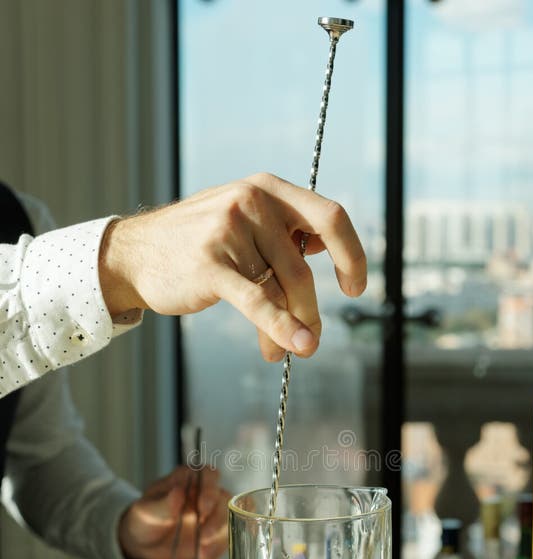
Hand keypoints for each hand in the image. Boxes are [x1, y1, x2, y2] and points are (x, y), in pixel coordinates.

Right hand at [99, 173, 366, 361]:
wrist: (135, 252)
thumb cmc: (197, 244)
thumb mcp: (244, 223)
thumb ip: (284, 238)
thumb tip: (329, 263)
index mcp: (269, 189)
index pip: (331, 218)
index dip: (352, 255)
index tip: (354, 286)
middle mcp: (253, 201)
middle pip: (303, 269)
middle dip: (312, 311)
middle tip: (313, 338)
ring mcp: (231, 231)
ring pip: (282, 290)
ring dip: (289, 329)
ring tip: (280, 352)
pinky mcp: (212, 264)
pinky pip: (259, 302)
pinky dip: (282, 328)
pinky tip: (294, 346)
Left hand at [118, 465, 228, 558]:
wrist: (145, 542)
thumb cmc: (145, 519)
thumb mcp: (147, 512)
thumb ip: (163, 503)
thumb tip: (179, 492)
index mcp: (188, 480)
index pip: (209, 475)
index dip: (211, 490)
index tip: (203, 509)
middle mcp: (206, 494)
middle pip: (225, 499)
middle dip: (218, 519)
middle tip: (204, 536)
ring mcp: (213, 514)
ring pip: (229, 519)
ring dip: (220, 535)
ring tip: (202, 550)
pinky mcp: (216, 534)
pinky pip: (224, 540)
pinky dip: (216, 549)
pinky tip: (202, 555)